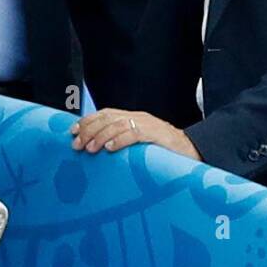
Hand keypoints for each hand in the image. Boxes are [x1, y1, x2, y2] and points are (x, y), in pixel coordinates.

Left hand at [70, 108, 199, 159]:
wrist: (194, 153)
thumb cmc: (164, 152)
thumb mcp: (139, 145)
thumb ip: (123, 142)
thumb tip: (98, 152)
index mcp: (133, 118)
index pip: (105, 114)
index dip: (87, 121)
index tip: (72, 132)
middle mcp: (139, 117)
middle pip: (108, 118)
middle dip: (89, 130)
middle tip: (77, 144)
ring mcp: (148, 125)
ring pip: (118, 125)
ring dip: (100, 136)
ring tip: (89, 148)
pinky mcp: (158, 135)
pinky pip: (135, 134)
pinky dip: (120, 139)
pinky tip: (110, 148)